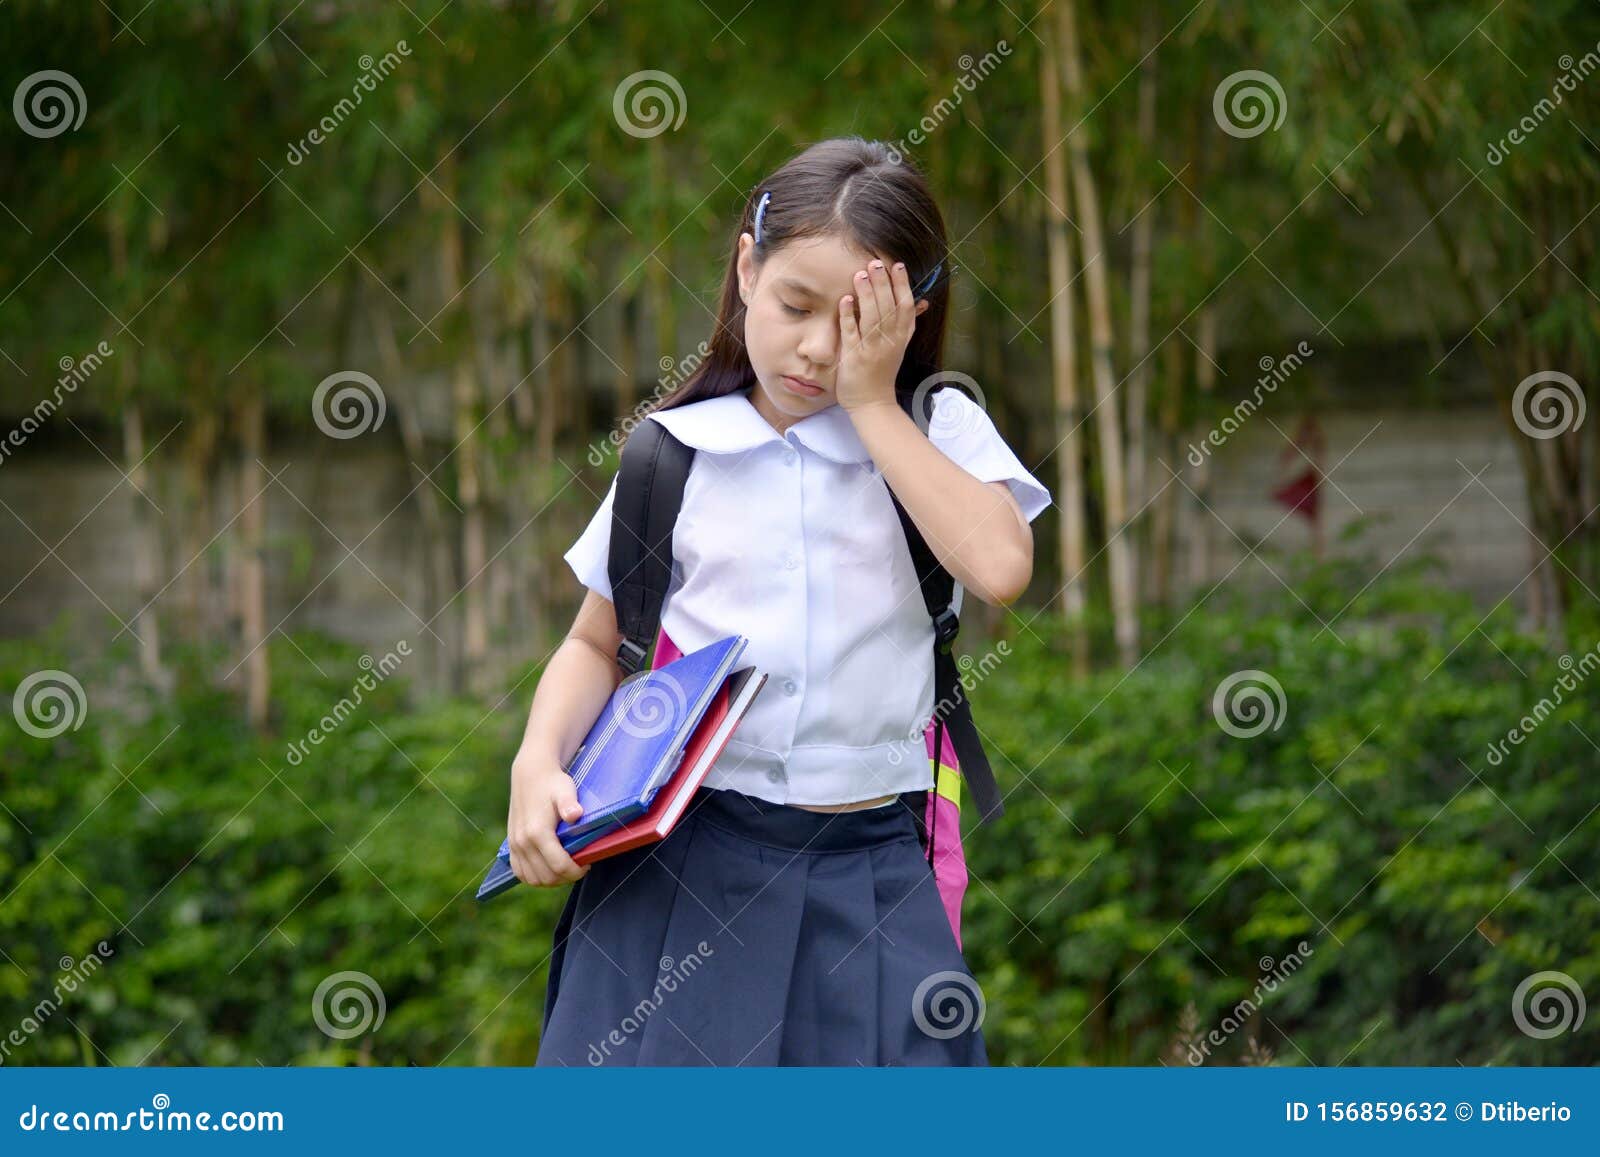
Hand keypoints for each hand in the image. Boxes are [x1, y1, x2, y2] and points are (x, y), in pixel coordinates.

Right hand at [507, 749, 589, 885]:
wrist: (531, 774)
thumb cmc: (553, 783)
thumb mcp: (565, 789)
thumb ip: (569, 803)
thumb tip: (575, 815)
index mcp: (537, 832)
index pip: (559, 866)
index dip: (576, 871)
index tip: (586, 864)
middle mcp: (523, 842)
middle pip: (547, 877)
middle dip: (566, 877)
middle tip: (578, 867)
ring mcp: (515, 845)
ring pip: (533, 879)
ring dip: (551, 880)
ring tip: (565, 868)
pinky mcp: (511, 845)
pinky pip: (520, 873)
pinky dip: (534, 877)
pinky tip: (548, 868)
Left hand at [835, 259, 928, 414]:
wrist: (872, 403)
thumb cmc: (882, 371)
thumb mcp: (899, 346)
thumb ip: (906, 322)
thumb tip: (922, 301)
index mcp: (902, 337)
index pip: (906, 307)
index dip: (902, 285)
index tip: (897, 266)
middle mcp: (890, 342)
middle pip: (889, 308)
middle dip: (883, 284)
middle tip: (876, 262)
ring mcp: (872, 349)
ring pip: (872, 318)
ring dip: (867, 295)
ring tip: (861, 274)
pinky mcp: (854, 358)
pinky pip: (852, 334)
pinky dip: (849, 316)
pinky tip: (846, 299)